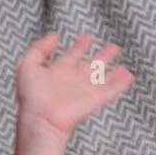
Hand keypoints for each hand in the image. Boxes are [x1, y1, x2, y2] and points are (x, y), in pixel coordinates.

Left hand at [14, 32, 134, 143]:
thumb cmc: (31, 96)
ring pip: (102, 77)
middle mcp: (73, 81)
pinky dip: (120, 83)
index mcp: (57, 72)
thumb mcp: (27, 65)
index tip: (87, 37)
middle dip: (101, 56)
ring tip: (123, 62)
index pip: (71, 56)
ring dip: (112, 70)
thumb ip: (39, 48)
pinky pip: (111, 90)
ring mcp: (84, 91)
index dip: (79, 46)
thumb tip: (54, 36)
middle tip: (113, 47)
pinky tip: (128, 75)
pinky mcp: (94, 100)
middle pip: (90, 65)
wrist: (42, 119)